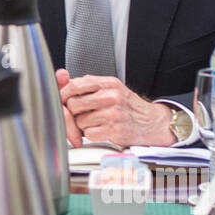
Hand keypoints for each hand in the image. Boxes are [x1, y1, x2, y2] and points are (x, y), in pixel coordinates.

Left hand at [57, 74, 173, 147]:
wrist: (152, 123)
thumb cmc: (128, 106)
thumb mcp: (112, 88)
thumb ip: (89, 85)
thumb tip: (63, 80)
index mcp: (108, 83)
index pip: (75, 85)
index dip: (64, 94)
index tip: (62, 100)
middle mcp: (111, 96)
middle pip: (73, 104)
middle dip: (73, 111)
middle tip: (82, 113)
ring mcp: (113, 114)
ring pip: (79, 121)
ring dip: (83, 124)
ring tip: (96, 121)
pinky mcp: (114, 130)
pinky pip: (88, 134)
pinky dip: (92, 134)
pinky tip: (102, 130)